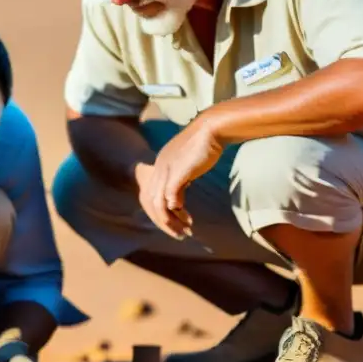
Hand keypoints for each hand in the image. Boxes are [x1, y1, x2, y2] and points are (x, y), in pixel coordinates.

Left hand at [136, 118, 222, 239]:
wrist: (213, 127)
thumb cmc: (206, 144)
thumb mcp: (188, 164)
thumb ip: (181, 180)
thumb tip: (177, 200)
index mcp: (159, 165)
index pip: (150, 194)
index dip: (159, 212)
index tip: (173, 222)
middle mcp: (159, 168)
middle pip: (150, 202)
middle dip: (162, 222)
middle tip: (177, 234)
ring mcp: (166, 169)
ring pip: (158, 202)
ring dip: (169, 220)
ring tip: (183, 231)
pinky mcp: (177, 171)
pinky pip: (169, 195)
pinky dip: (174, 209)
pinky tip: (185, 215)